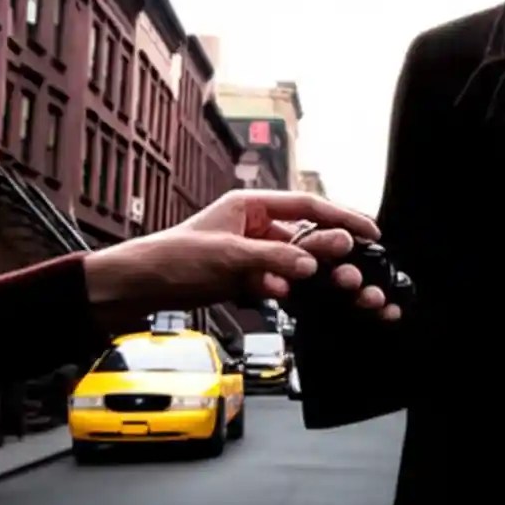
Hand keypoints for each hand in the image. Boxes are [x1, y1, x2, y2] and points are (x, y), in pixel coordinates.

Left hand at [82, 190, 379, 321]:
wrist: (134, 289)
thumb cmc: (171, 259)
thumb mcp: (227, 256)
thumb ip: (275, 258)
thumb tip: (317, 260)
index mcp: (251, 205)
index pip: (307, 206)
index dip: (342, 217)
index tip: (370, 231)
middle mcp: (255, 227)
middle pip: (306, 236)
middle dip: (332, 252)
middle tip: (355, 268)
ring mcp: (250, 254)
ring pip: (294, 264)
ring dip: (310, 276)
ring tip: (332, 288)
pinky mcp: (243, 280)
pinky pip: (277, 283)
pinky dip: (284, 291)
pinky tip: (284, 298)